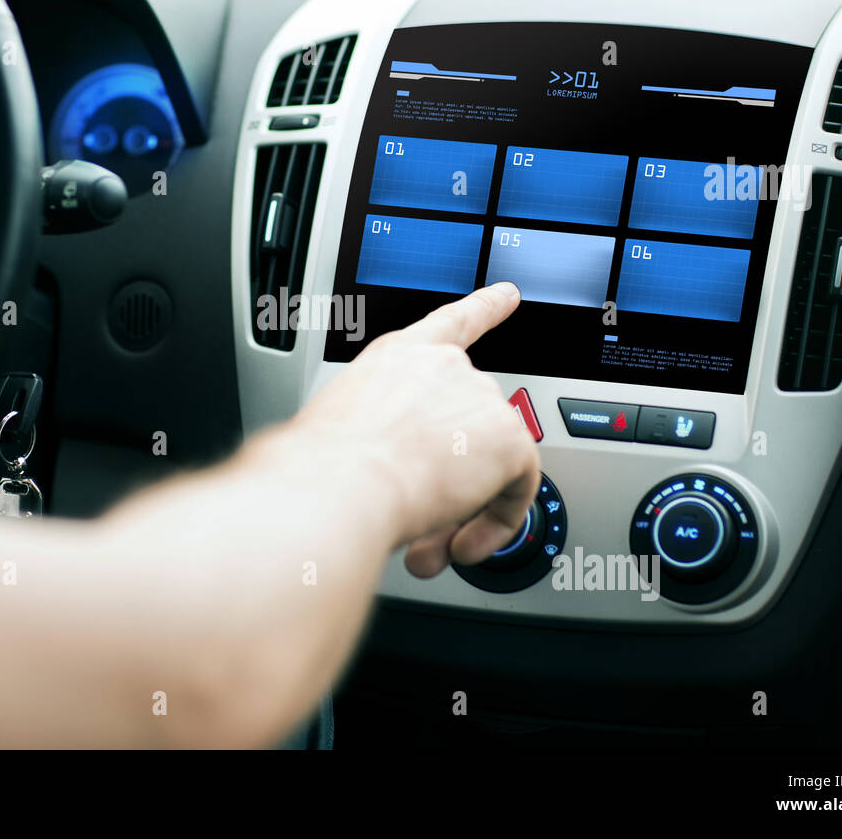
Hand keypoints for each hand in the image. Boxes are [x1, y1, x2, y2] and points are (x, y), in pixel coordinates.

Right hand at [293, 281, 539, 576]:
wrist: (337, 483)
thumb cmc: (321, 466)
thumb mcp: (339, 432)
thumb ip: (372, 442)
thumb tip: (376, 481)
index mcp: (398, 357)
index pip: (452, 324)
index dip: (484, 308)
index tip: (507, 295)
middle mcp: (444, 368)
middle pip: (469, 422)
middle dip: (447, 477)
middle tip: (419, 521)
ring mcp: (479, 398)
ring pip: (490, 461)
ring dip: (462, 509)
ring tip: (428, 544)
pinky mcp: (508, 437)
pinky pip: (520, 485)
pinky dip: (498, 522)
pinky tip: (467, 545)